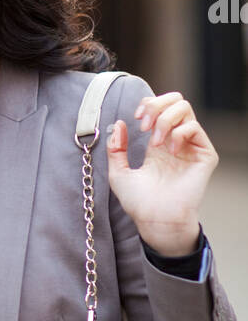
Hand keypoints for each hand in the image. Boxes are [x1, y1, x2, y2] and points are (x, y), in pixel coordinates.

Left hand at [106, 91, 217, 253]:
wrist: (155, 219)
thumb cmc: (138, 202)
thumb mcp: (118, 172)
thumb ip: (115, 148)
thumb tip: (118, 124)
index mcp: (158, 144)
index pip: (160, 107)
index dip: (148, 104)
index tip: (135, 118)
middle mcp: (176, 142)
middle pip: (175, 100)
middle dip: (157, 104)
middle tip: (144, 124)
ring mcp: (191, 147)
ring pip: (185, 108)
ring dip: (164, 120)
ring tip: (154, 142)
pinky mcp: (204, 155)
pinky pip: (195, 128)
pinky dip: (179, 133)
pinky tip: (170, 151)